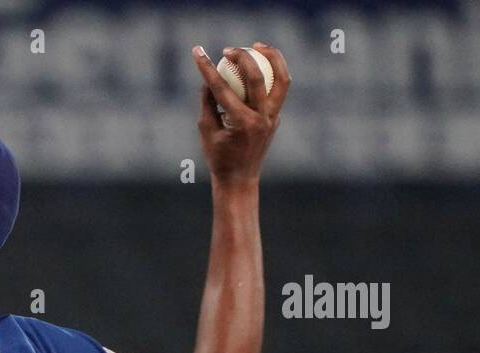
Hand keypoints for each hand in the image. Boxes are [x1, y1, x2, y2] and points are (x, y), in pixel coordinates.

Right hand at [191, 42, 289, 186]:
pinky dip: (272, 73)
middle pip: (257, 78)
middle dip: (242, 58)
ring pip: (281, 78)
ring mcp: (273, 118)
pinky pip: (279, 88)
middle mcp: (262, 119)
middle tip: (227, 50)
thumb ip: (207, 102)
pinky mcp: (276, 117)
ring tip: (257, 45)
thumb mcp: (206, 130)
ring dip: (272, 58)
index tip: (198, 52)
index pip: (222, 88)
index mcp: (242, 124)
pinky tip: (261, 63)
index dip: (208, 68)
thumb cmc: (218, 157)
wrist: (239, 179)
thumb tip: (207, 78)